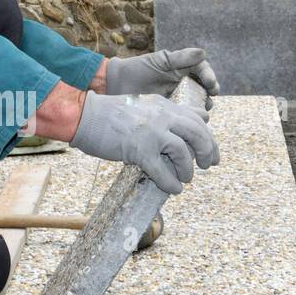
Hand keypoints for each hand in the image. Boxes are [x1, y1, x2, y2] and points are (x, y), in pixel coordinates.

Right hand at [70, 91, 218, 194]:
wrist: (84, 116)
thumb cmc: (110, 115)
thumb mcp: (143, 106)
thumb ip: (165, 113)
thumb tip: (191, 121)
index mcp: (163, 105)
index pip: (196, 118)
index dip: (208, 136)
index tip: (210, 151)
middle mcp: (162, 116)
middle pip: (197, 132)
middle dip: (207, 150)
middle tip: (208, 165)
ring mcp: (151, 132)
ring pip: (183, 151)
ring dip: (188, 169)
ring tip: (186, 178)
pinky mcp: (139, 150)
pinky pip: (162, 171)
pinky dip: (171, 183)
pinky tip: (174, 189)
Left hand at [105, 48, 219, 114]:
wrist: (117, 85)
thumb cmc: (137, 69)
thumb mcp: (159, 61)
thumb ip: (181, 58)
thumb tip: (203, 53)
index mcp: (182, 69)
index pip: (202, 71)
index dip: (210, 77)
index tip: (211, 85)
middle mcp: (182, 83)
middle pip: (203, 89)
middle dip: (209, 94)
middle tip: (209, 100)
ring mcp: (177, 98)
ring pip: (196, 104)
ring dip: (202, 108)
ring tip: (203, 112)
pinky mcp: (170, 112)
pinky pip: (184, 115)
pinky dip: (189, 118)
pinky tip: (191, 122)